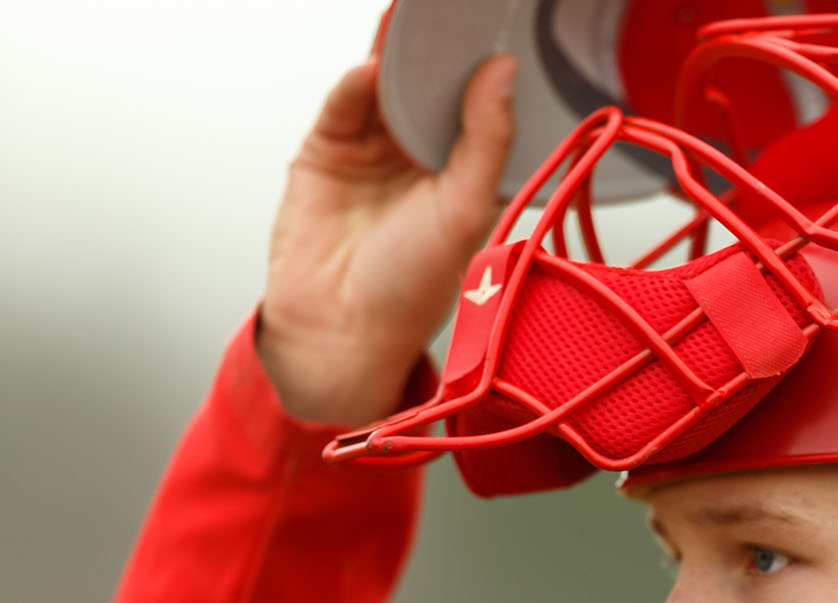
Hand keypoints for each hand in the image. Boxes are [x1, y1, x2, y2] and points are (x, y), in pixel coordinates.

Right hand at [259, 54, 517, 425]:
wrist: (337, 330)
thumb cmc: (409, 290)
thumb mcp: (464, 211)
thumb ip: (485, 140)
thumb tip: (502, 73)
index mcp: (468, 172)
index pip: (481, 105)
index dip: (487, 69)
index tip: (497, 30)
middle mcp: (423, 157)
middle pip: (433, 85)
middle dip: (441, 50)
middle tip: (455, 12)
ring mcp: (375, 150)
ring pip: (390, 86)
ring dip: (400, 56)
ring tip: (415, 22)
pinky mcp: (328, 150)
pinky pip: (345, 104)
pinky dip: (356, 84)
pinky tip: (372, 70)